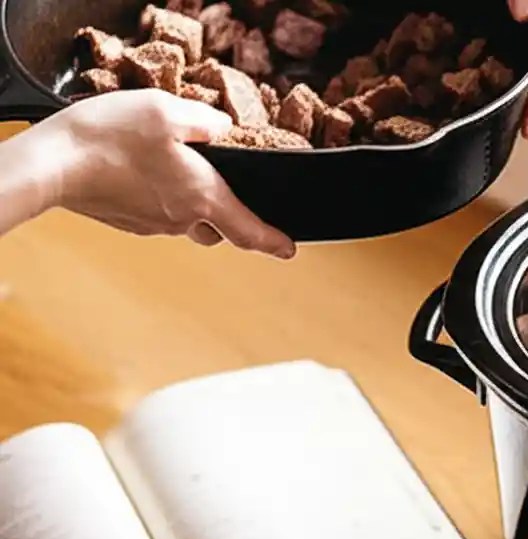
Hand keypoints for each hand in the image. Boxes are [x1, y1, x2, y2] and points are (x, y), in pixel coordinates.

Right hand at [34, 89, 294, 258]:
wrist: (51, 163)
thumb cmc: (109, 137)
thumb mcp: (167, 112)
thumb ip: (204, 121)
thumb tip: (223, 128)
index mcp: (203, 196)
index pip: (249, 230)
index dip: (273, 241)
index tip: (289, 250)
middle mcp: (180, 218)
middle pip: (216, 225)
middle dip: (225, 214)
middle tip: (222, 192)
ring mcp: (150, 223)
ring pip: (183, 218)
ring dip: (185, 199)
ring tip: (169, 165)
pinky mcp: (125, 220)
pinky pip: (153, 212)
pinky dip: (156, 196)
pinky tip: (139, 169)